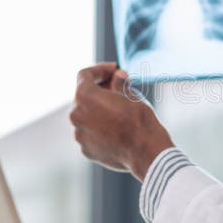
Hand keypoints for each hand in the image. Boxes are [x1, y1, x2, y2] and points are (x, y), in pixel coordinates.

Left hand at [69, 63, 173, 180]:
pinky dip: (100, 128)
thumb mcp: (132, 95)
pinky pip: (90, 133)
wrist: (146, 153)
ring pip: (86, 116)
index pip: (85, 75)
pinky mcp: (86, 149)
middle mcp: (77, 115)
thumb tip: (117, 77)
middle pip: (84, 96)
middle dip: (100, 89)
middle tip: (119, 88)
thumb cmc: (140, 122)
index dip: (100, 69)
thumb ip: (119, 84)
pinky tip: (117, 129)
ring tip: (120, 111)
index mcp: (86, 97)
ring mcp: (80, 134)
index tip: (114, 70)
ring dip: (99, 110)